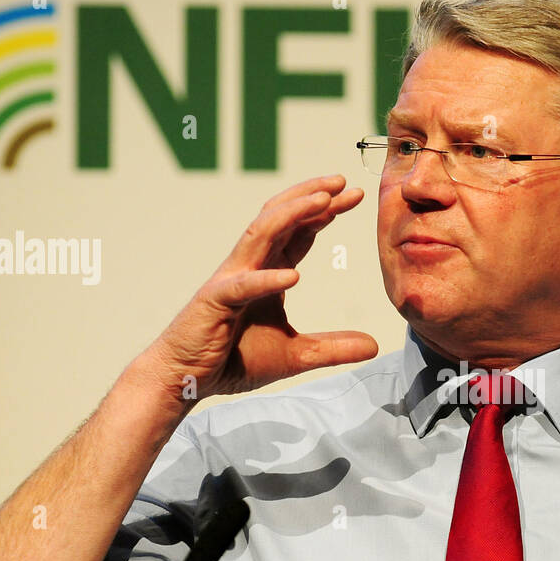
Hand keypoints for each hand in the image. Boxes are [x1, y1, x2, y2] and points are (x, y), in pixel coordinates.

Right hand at [139, 175, 378, 402]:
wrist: (186, 377)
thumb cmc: (233, 358)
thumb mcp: (296, 355)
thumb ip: (333, 348)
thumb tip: (374, 346)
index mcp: (268, 272)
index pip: (299, 232)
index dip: (326, 211)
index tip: (355, 196)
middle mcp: (249, 265)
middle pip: (282, 218)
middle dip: (313, 197)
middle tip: (345, 182)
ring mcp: (230, 279)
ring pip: (261, 233)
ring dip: (292, 214)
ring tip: (323, 200)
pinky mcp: (215, 301)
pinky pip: (243, 285)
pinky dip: (267, 279)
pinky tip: (292, 276)